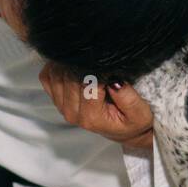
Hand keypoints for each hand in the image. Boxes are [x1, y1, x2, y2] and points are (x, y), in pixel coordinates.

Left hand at [38, 62, 153, 149]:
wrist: (121, 130)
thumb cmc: (131, 122)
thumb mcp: (140, 114)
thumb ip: (128, 99)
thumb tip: (114, 82)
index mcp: (91, 117)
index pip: (87, 84)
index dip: (97, 68)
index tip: (108, 62)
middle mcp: (72, 113)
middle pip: (69, 77)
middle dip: (83, 63)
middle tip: (97, 56)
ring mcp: (61, 106)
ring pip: (56, 75)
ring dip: (69, 63)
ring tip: (87, 58)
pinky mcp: (56, 99)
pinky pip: (47, 77)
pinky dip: (56, 66)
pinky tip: (71, 63)